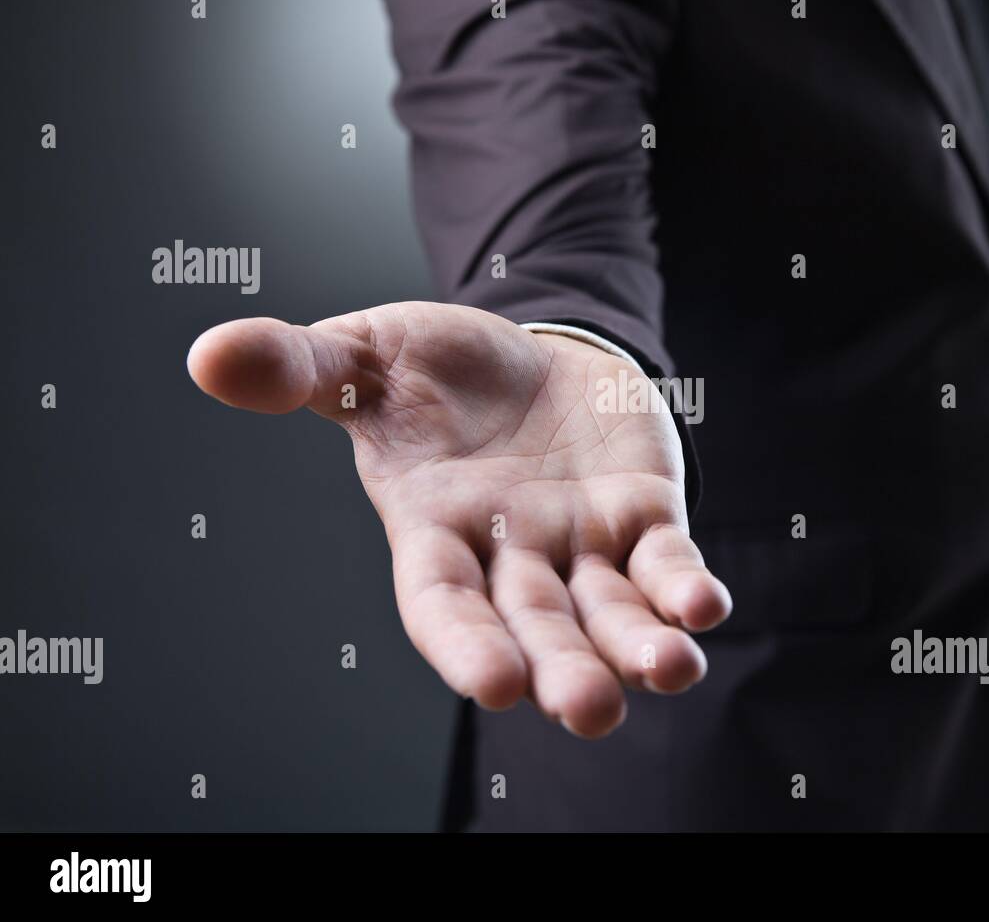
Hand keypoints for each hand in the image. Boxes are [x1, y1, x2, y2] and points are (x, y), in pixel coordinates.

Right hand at [187, 301, 730, 737]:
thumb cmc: (437, 370)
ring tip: (669, 671)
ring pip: (610, 613)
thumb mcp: (367, 355)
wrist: (530, 356)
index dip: (463, 642)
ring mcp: (582, 543)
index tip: (492, 684)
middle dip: (562, 669)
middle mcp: (511, 556)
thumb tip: (208, 355)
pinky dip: (683, 588)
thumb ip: (301, 366)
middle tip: (588, 709)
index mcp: (435, 530)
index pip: (442, 603)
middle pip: (537, 628)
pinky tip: (703, 608)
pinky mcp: (643, 516)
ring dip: (638, 648)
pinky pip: (666, 564)